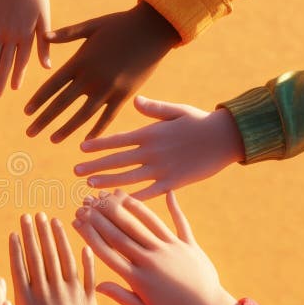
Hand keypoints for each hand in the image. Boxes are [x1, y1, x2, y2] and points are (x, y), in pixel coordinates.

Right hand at [10, 213, 99, 304]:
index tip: (16, 228)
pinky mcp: (88, 298)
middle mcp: (48, 292)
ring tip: (50, 220)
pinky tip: (81, 242)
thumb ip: (9, 300)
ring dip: (56, 237)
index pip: (22, 264)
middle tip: (31, 215)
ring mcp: (69, 293)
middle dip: (35, 232)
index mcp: (28, 298)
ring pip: (62, 258)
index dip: (19, 245)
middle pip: (40, 255)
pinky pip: (87, 273)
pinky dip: (85, 258)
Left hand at [26, 2, 180, 142]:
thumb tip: (43, 36)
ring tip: (52, 139)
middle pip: (61, 104)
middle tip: (29, 132)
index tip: (26, 113)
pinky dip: (96, 131)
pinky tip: (86, 141)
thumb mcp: (91, 25)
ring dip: (66, 129)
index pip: (51, 86)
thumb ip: (67, 34)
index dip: (37, 100)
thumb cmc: (120, 24)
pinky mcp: (124, 95)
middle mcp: (91, 78)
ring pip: (82, 115)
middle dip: (43, 120)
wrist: (154, 28)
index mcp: (80, 61)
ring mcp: (108, 89)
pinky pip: (107, 118)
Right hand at [72, 189, 240, 304]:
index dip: (89, 234)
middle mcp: (151, 260)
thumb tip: (97, 286)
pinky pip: (179, 222)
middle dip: (99, 216)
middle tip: (85, 202)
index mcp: (138, 277)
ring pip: (144, 223)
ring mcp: (170, 249)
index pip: (107, 252)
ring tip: (111, 194)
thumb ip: (120, 296)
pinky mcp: (188, 245)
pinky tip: (166, 192)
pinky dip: (174, 207)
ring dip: (126, 207)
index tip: (76, 221)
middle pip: (120, 234)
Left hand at [75, 96, 244, 199]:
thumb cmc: (201, 121)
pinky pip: (149, 192)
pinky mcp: (174, 182)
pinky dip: (134, 197)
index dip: (98, 144)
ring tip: (89, 186)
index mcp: (150, 133)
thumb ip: (153, 109)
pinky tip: (118, 203)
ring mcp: (162, 168)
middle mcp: (152, 152)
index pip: (117, 139)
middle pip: (117, 160)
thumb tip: (134, 101)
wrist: (228, 137)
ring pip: (128, 178)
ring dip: (107, 181)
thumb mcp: (176, 110)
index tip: (81, 148)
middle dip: (94, 165)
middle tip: (75, 171)